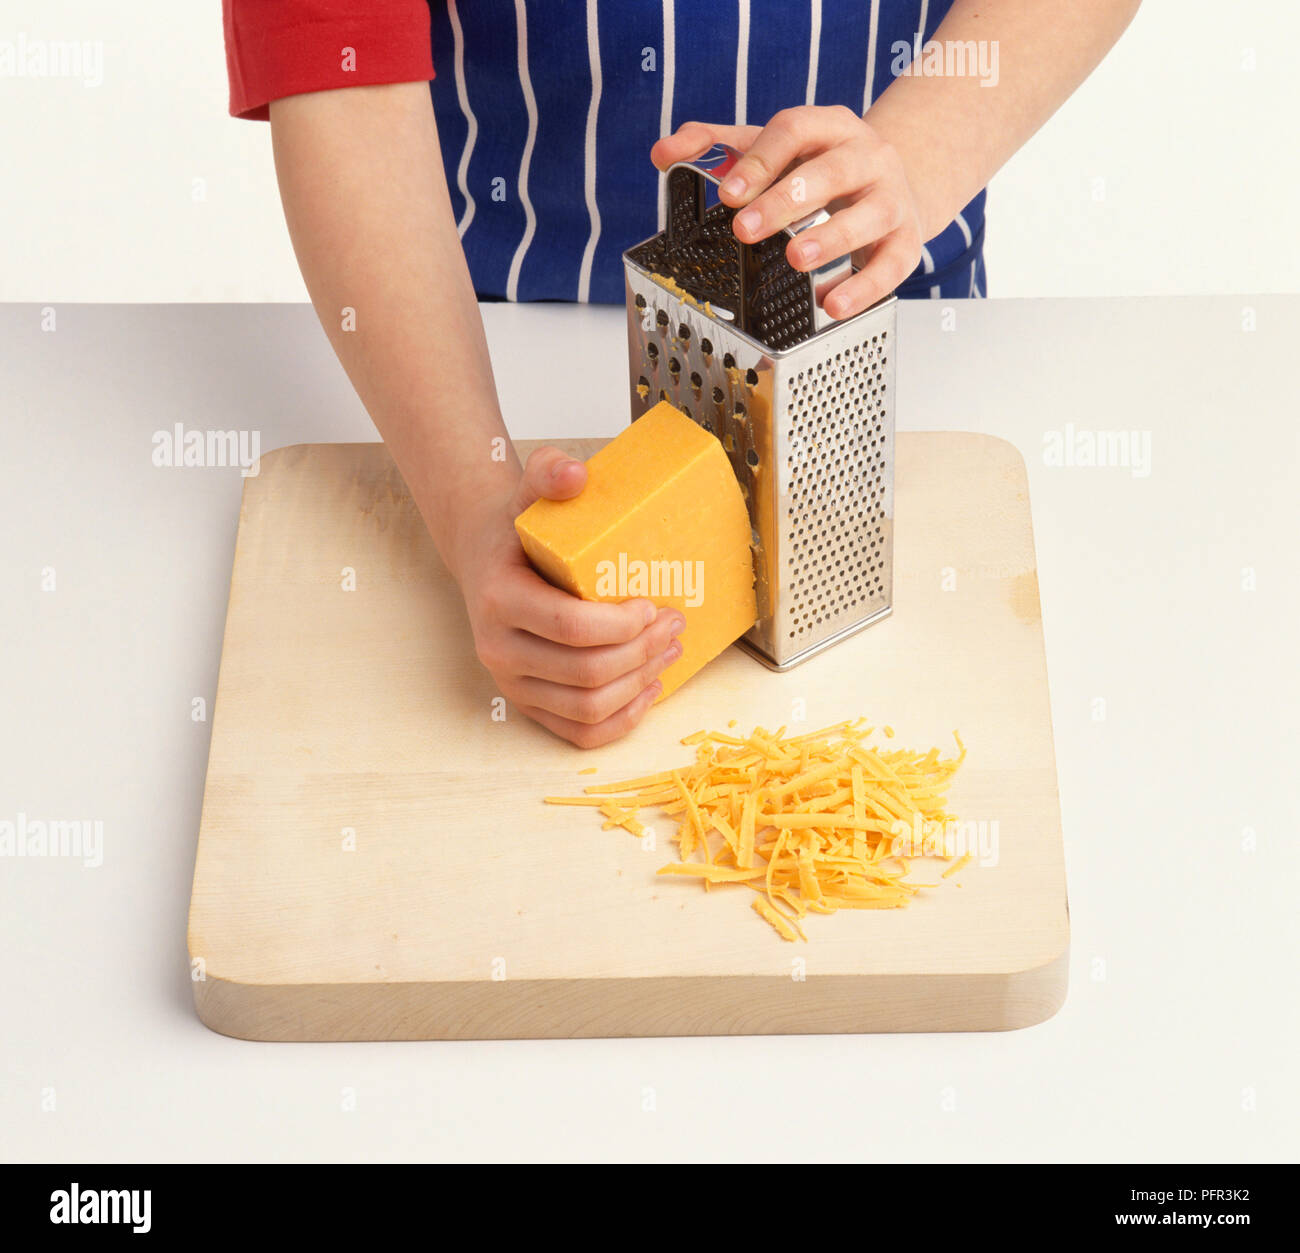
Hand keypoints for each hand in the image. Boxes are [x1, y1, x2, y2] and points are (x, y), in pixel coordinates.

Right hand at [455, 446, 685, 747]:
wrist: (485, 558)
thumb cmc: (516, 529)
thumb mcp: (527, 490)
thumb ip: (548, 471)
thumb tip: (575, 474)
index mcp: (499, 599)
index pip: (569, 627)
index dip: (620, 625)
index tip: (651, 604)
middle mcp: (499, 649)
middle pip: (586, 672)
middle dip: (642, 651)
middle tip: (675, 623)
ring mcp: (513, 682)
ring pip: (588, 707)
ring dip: (640, 683)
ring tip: (670, 650)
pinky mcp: (529, 704)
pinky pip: (580, 732)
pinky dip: (623, 719)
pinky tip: (650, 689)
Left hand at [651, 106, 923, 318]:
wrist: (897, 186)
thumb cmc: (820, 170)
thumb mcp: (772, 151)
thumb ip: (715, 148)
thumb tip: (662, 153)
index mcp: (829, 127)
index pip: (794, 130)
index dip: (760, 161)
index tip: (728, 195)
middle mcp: (867, 156)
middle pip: (831, 171)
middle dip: (787, 201)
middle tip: (746, 229)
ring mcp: (891, 198)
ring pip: (868, 215)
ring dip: (831, 238)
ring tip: (796, 260)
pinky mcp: (906, 241)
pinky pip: (892, 265)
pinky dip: (864, 287)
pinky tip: (832, 304)